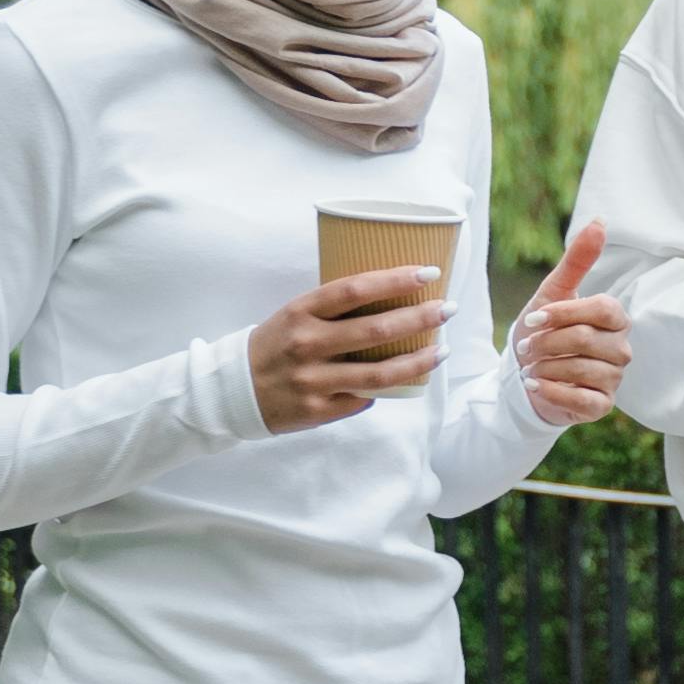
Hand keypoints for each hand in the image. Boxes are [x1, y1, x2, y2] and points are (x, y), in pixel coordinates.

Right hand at [248, 266, 450, 430]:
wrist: (234, 389)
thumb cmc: (276, 344)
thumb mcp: (296, 314)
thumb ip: (335, 308)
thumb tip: (394, 298)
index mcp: (301, 311)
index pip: (355, 289)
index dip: (395, 279)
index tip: (429, 273)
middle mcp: (307, 343)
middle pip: (376, 330)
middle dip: (421, 317)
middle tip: (449, 308)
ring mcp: (313, 380)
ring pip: (379, 373)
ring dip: (419, 361)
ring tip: (444, 350)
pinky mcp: (317, 410)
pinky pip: (364, 399)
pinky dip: (384, 389)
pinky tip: (402, 380)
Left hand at [514, 215, 630, 426]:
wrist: (527, 377)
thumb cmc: (544, 331)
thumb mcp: (553, 292)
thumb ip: (577, 261)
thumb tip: (600, 221)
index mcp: (615, 317)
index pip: (601, 309)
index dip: (563, 314)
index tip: (532, 319)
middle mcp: (621, 347)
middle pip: (586, 339)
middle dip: (547, 342)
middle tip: (526, 347)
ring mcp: (614, 378)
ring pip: (581, 369)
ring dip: (545, 368)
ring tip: (530, 368)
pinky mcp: (602, 405)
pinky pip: (581, 399)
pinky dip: (551, 391)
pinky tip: (534, 385)